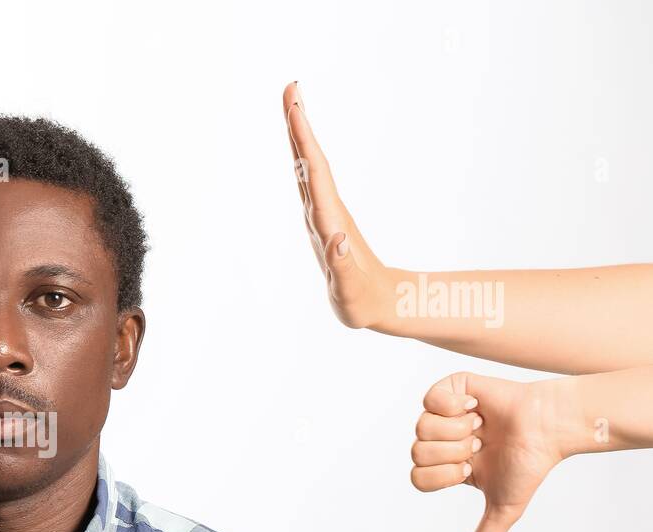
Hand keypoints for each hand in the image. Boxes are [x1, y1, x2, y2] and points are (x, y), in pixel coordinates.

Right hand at [282, 82, 396, 329]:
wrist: (382, 302)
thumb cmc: (363, 300)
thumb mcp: (351, 289)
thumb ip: (344, 263)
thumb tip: (338, 236)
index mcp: (330, 220)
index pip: (314, 172)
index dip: (303, 140)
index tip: (296, 108)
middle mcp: (326, 210)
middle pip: (310, 161)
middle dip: (298, 126)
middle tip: (290, 89)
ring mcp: (325, 214)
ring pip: (308, 167)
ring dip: (299, 137)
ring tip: (292, 106)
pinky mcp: (323, 220)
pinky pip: (309, 181)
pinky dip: (301, 159)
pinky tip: (296, 148)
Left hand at [410, 372, 568, 531]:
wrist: (547, 427)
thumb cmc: (529, 465)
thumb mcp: (503, 509)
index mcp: (445, 467)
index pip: (418, 478)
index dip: (445, 475)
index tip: (472, 469)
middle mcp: (439, 440)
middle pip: (417, 453)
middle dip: (454, 453)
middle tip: (479, 446)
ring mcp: (442, 413)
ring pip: (421, 427)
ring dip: (458, 430)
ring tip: (480, 426)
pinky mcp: (451, 387)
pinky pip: (431, 398)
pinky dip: (455, 405)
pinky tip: (476, 407)